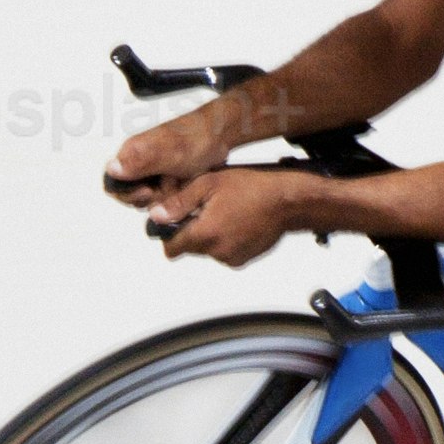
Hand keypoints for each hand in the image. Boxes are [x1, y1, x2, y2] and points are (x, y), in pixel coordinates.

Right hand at [104, 104, 236, 201]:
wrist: (221, 136)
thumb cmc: (196, 138)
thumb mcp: (168, 152)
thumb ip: (140, 161)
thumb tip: (113, 169)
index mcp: (131, 153)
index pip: (112, 182)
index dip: (126, 193)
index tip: (147, 191)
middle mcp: (138, 164)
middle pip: (128, 195)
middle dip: (146, 198)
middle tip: (166, 189)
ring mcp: (153, 174)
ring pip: (147, 201)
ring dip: (162, 200)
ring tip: (179, 186)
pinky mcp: (166, 182)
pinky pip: (162, 201)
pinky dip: (172, 200)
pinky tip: (184, 189)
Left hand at [137, 163, 302, 271]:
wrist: (287, 201)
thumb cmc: (252, 188)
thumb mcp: (209, 184)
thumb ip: (179, 202)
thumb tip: (156, 216)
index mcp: (205, 234)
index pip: (171, 249)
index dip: (168, 235)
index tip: (175, 222)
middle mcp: (217, 251)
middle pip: (190, 247)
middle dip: (192, 230)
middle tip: (207, 208)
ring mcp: (232, 258)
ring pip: (207, 250)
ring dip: (210, 234)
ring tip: (225, 212)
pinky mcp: (244, 259)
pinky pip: (224, 252)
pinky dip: (226, 240)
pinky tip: (236, 221)